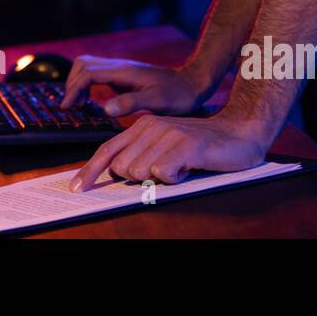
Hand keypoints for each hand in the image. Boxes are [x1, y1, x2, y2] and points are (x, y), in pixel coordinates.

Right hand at [61, 56, 208, 115]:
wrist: (192, 84)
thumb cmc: (178, 95)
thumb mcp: (157, 101)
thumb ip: (131, 103)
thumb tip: (104, 108)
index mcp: (124, 72)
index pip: (88, 73)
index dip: (73, 89)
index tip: (68, 107)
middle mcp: (119, 67)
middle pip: (83, 64)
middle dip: (71, 83)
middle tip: (71, 106)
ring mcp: (120, 70)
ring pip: (87, 66)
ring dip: (77, 82)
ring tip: (77, 104)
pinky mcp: (123, 76)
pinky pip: (97, 74)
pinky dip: (86, 84)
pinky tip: (91, 101)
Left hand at [69, 112, 270, 191]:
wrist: (240, 133)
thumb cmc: (200, 146)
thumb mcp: (165, 145)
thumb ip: (141, 154)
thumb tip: (114, 173)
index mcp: (143, 126)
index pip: (108, 150)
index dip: (89, 171)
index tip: (76, 190)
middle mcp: (151, 126)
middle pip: (122, 167)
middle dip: (138, 177)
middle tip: (165, 169)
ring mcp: (168, 134)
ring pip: (140, 172)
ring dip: (160, 178)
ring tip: (180, 167)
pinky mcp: (185, 145)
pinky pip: (163, 174)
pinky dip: (175, 179)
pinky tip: (188, 169)